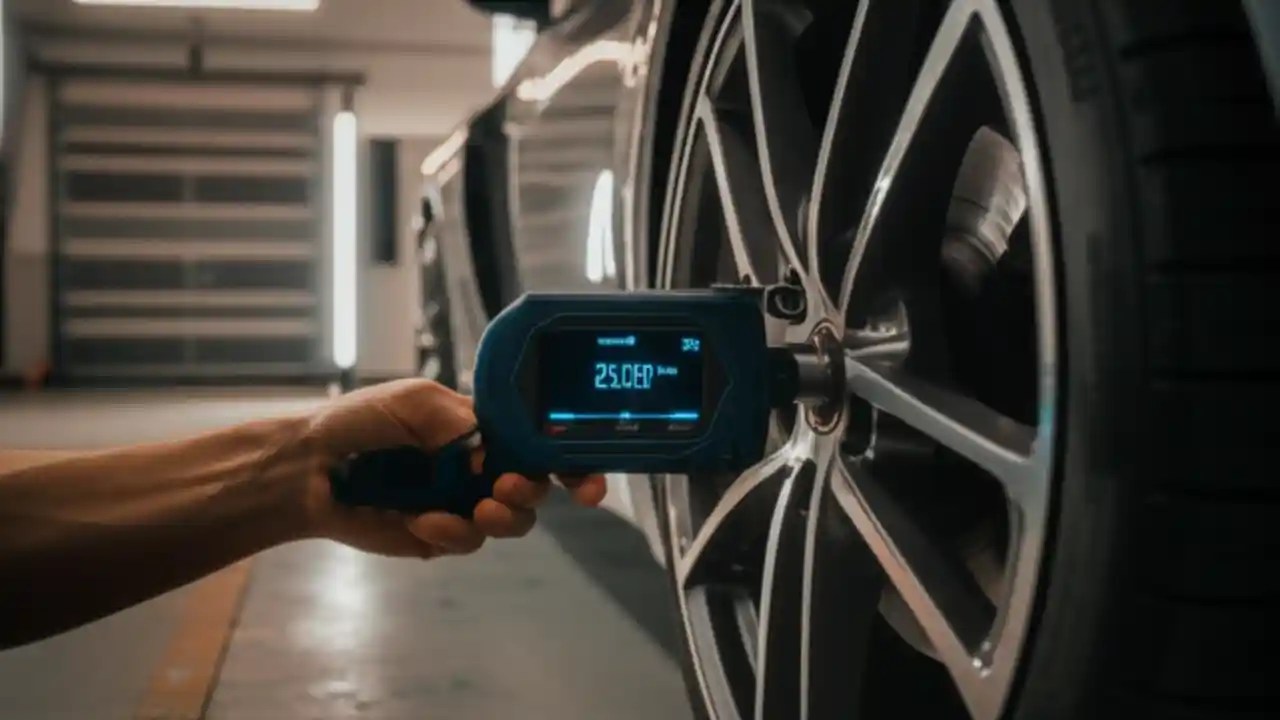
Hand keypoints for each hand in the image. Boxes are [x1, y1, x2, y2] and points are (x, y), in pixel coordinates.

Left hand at [303, 378, 605, 557]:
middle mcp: (482, 466)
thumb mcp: (413, 399)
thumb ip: (457, 417)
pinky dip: (453, 531)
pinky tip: (424, 520)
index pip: (540, 442)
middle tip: (506, 486)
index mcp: (485, 428)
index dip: (571, 461)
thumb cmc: (360, 422)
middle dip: (534, 490)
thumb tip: (489, 444)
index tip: (587, 480)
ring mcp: (465, 502)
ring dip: (505, 516)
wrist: (311, 467)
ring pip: (514, 520)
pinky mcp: (442, 535)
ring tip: (479, 508)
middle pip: (537, 486)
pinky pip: (469, 540)